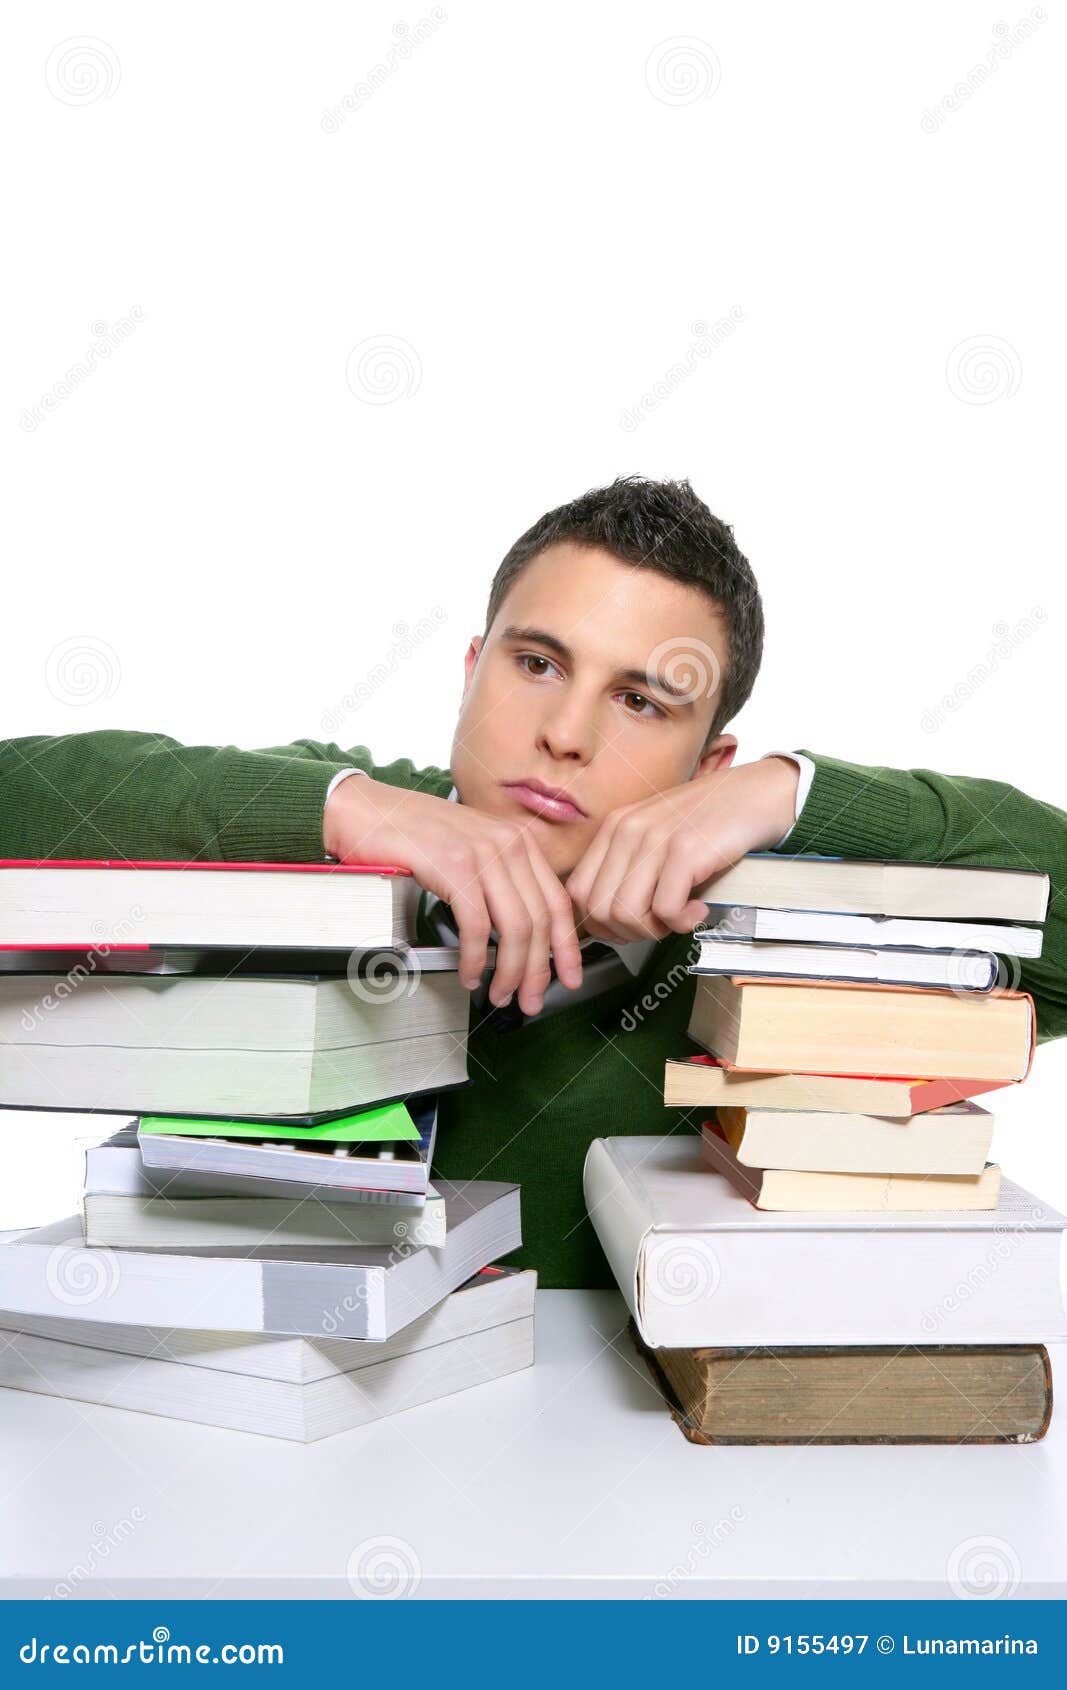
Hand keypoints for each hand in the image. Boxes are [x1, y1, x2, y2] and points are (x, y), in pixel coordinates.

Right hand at [324, 776, 582, 1014]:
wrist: (365, 810)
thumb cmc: (413, 834)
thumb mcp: (471, 850)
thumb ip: (500, 880)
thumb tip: (521, 933)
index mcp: (519, 841)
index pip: (558, 901)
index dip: (567, 947)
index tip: (568, 976)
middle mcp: (508, 843)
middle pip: (540, 921)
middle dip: (538, 971)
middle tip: (530, 999)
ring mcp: (482, 853)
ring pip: (515, 928)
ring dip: (510, 972)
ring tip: (499, 993)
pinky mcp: (454, 866)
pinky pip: (477, 926)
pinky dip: (476, 959)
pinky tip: (471, 973)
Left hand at [565, 757, 799, 943]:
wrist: (755, 795)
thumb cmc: (708, 823)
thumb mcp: (655, 837)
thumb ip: (629, 867)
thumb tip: (609, 920)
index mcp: (614, 827)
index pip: (578, 891)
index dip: (599, 922)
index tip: (628, 927)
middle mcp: (628, 830)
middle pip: (599, 909)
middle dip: (627, 933)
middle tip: (658, 925)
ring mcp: (655, 839)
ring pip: (626, 914)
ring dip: (654, 930)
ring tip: (679, 916)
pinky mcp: (686, 851)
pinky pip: (665, 910)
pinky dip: (682, 922)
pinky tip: (698, 909)